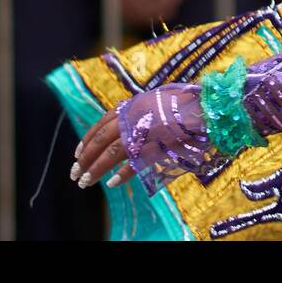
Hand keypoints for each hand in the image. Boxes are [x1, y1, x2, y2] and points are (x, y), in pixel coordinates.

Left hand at [71, 82, 213, 192]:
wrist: (206, 105)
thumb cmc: (186, 102)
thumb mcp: (157, 99)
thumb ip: (140, 110)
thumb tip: (126, 121)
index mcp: (133, 106)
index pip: (102, 123)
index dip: (88, 139)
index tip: (77, 153)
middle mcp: (134, 118)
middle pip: (102, 140)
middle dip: (85, 157)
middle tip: (74, 172)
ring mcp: (144, 132)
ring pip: (112, 153)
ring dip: (95, 169)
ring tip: (84, 182)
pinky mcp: (156, 146)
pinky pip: (134, 163)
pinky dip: (122, 174)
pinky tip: (111, 183)